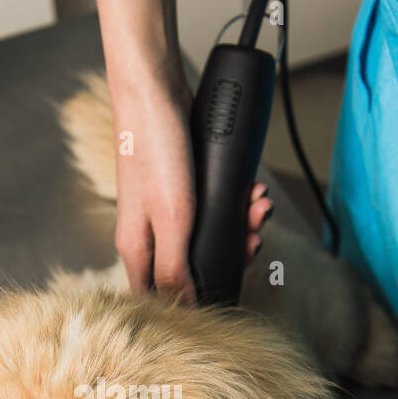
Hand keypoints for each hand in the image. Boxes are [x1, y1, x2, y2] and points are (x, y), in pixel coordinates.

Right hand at [110, 65, 272, 303]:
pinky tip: (251, 190)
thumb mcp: (171, 217)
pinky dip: (236, 202)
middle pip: (191, 266)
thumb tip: (185, 309)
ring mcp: (164, 209)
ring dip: (241, 224)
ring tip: (260, 207)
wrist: (154, 89)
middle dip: (231, 254)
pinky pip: (214, 207)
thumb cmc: (155, 148)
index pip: (159, 297)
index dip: (191, 304)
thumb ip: (176, 267)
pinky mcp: (181, 186)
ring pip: (208, 234)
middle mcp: (148, 233)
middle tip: (255, 240)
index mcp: (137, 248)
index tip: (225, 295)